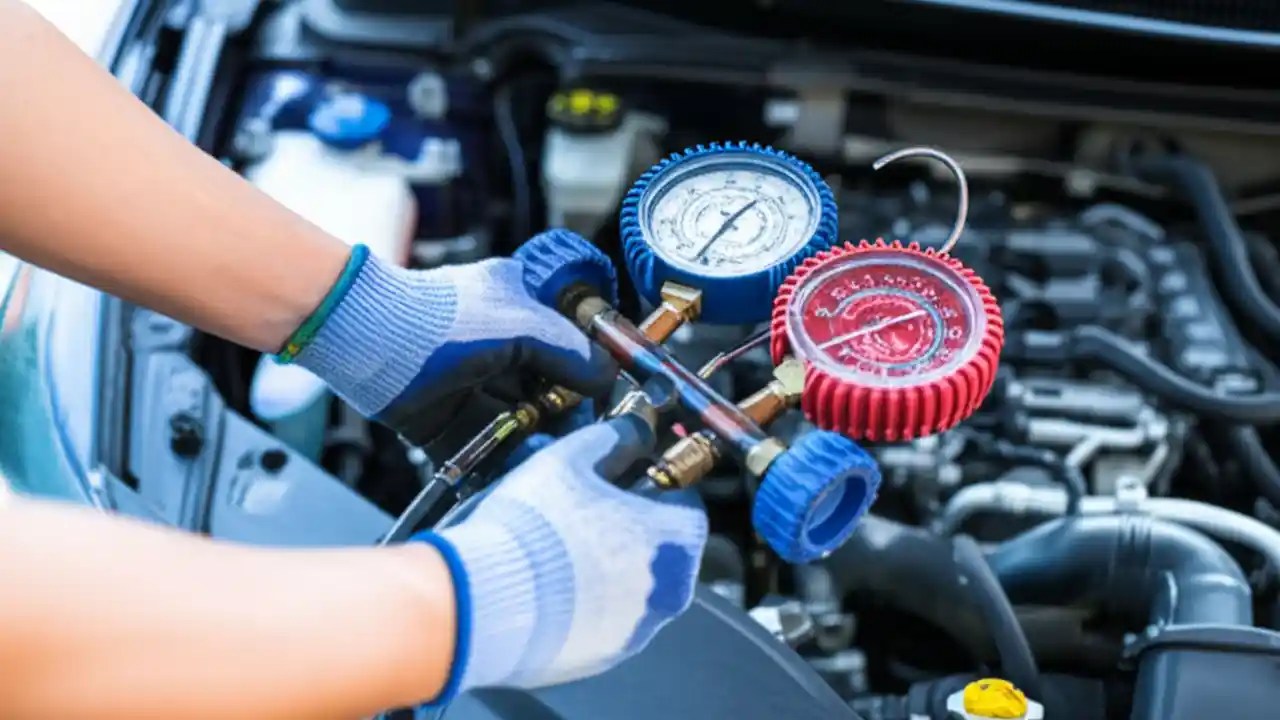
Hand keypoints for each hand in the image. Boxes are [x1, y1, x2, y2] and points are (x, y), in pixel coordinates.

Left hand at [291, 247, 616, 444]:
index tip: (611, 396)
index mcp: (521, 307)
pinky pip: (491, 446)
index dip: (594, 369)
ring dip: (543, 439)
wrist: (369, 341)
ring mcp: (477, 386)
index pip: (573, 343)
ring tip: (557, 453)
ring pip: (526, 421)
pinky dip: (508, 459)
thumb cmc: (442, 319)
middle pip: (553, 389)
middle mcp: (503, 347)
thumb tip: (607, 378)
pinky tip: (527, 466)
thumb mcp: (522, 325)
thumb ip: (571, 352)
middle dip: (570, 413)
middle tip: (588, 435)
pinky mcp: (453, 422)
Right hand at [415, 417, 707, 701]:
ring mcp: (638, 631)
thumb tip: (634, 429)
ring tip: (559, 546)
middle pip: (661, 545)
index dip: (653, 480)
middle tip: (586, 507)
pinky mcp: (603, 658)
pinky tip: (549, 584)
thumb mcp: (570, 459)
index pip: (685, 500)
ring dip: (609, 563)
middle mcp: (670, 592)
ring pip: (634, 584)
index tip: (625, 473)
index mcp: (676, 540)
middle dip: (630, 523)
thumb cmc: (533, 526)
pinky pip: (606, 619)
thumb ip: (614, 438)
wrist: (480, 603)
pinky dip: (588, 601)